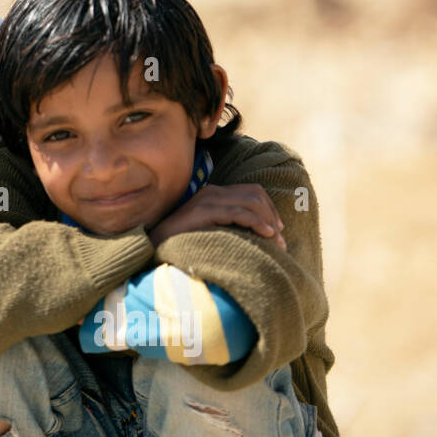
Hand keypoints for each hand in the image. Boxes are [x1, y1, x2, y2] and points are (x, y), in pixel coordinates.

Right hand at [148, 183, 286, 250]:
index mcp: (214, 194)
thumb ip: (229, 226)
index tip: (278, 229)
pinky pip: (237, 212)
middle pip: (254, 194)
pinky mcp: (203, 211)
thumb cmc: (184, 242)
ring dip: (268, 221)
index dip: (270, 208)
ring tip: (276, 241)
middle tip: (281, 240)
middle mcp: (212, 192)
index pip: (252, 191)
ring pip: (250, 201)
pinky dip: (256, 222)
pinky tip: (265, 234)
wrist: (154, 246)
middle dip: (272, 216)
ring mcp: (206, 199)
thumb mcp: (212, 229)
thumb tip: (259, 235)